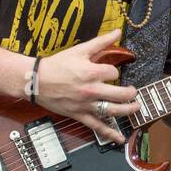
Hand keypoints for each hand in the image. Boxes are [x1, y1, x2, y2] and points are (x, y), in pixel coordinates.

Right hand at [33, 29, 137, 143]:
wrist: (35, 81)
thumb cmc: (57, 64)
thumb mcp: (80, 50)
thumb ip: (101, 42)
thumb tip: (118, 32)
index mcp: (91, 72)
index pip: (114, 72)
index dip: (114, 71)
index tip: (109, 72)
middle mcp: (91, 90)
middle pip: (121, 94)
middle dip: (131, 93)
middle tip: (134, 92)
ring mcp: (86, 105)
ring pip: (113, 111)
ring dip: (128, 111)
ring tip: (136, 108)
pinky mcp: (79, 115)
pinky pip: (97, 126)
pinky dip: (109, 134)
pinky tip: (120, 139)